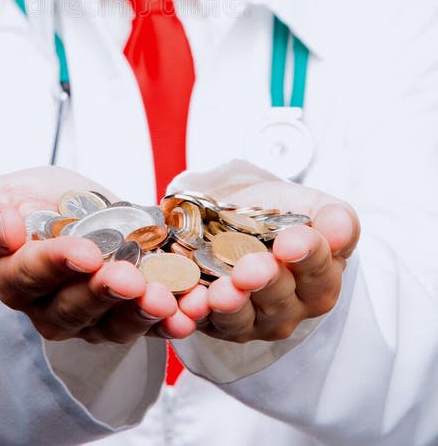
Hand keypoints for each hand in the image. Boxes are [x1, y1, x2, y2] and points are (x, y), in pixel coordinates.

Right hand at [0, 167, 194, 344]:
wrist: (71, 206)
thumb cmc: (29, 202)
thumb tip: (0, 231)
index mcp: (15, 278)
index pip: (30, 276)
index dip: (57, 264)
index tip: (85, 252)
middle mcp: (51, 307)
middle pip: (75, 307)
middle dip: (104, 292)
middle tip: (129, 277)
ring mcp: (93, 318)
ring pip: (115, 324)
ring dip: (141, 312)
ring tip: (163, 297)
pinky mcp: (130, 317)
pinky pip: (152, 326)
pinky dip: (173, 321)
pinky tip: (191, 312)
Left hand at [172, 165, 359, 342]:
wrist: (235, 209)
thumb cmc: (282, 212)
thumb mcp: (313, 205)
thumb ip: (335, 218)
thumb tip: (340, 228)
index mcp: (319, 280)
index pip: (319, 271)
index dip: (307, 256)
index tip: (292, 242)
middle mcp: (289, 307)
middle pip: (279, 299)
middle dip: (265, 282)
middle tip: (251, 268)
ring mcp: (251, 318)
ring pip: (241, 318)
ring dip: (229, 306)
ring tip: (220, 292)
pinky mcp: (214, 322)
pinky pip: (203, 323)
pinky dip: (193, 315)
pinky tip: (187, 304)